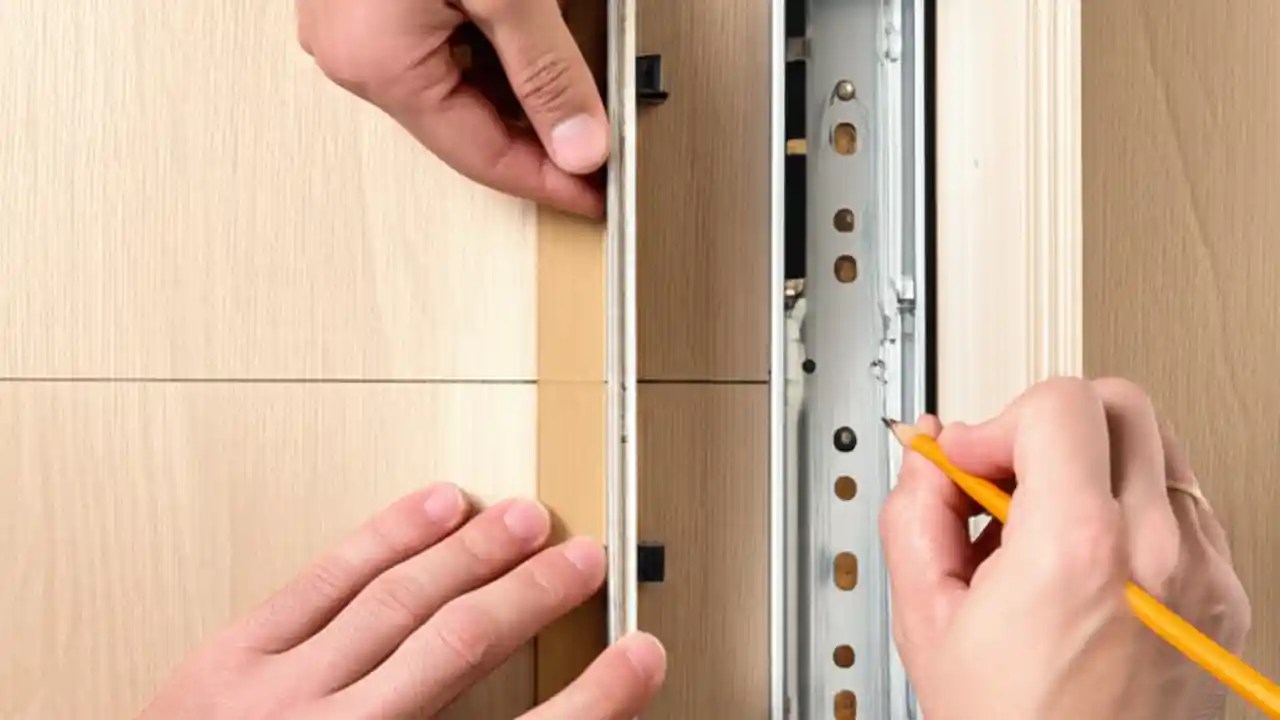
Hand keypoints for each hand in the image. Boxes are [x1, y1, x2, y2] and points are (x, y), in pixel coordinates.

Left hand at [142, 484, 664, 718]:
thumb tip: (515, 713)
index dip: (594, 698)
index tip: (639, 660)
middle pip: (462, 644)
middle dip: (535, 596)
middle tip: (586, 562)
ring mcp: (278, 693)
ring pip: (399, 599)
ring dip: (473, 552)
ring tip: (526, 518)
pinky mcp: (231, 658)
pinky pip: (324, 580)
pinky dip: (388, 536)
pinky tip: (433, 506)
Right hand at [297, 0, 607, 216]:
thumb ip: (546, 69)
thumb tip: (580, 145)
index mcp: (380, 67)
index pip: (481, 155)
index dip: (549, 178)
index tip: (597, 191)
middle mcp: (354, 55)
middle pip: (466, 124)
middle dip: (535, 132)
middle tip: (596, 142)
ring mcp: (350, 26)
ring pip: (451, 83)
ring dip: (513, 88)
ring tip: (568, 81)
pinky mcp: (362, 0)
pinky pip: (432, 46)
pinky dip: (484, 49)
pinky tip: (522, 39)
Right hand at [881, 378, 1250, 719]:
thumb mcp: (926, 620)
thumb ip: (914, 513)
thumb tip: (929, 455)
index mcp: (1078, 551)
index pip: (1059, 405)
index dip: (997, 418)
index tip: (970, 457)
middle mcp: (1159, 554)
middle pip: (1122, 405)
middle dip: (1049, 424)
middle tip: (1007, 471)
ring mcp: (1204, 576)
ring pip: (1158, 450)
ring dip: (1092, 464)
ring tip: (1041, 523)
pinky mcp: (1224, 599)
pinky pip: (1183, 510)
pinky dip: (1131, 510)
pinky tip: (1084, 557)